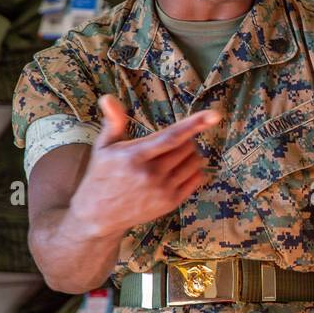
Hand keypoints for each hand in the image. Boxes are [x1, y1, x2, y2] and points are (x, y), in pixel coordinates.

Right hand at [69, 95, 219, 239]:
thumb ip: (113, 122)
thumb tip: (108, 97)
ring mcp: (163, 190)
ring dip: (190, 154)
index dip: (194, 124)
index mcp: (134, 156)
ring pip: (195, 161)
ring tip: (172, 156)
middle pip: (187, 146)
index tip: (214, 114)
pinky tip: (177, 170)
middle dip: (184, 140)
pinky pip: (196, 178)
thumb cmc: (102, 175)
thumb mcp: (104, 147)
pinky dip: (193, 169)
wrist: (99, 215)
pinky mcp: (171, 202)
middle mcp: (151, 174)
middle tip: (170, 144)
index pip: (171, 136)